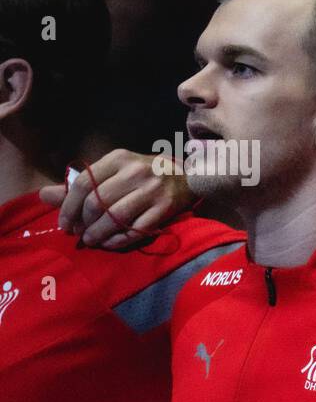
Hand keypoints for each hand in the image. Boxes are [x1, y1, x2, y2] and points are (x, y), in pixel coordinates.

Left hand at [39, 149, 193, 248]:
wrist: (185, 177)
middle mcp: (135, 172)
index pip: (84, 183)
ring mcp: (152, 190)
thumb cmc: (141, 175)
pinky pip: (136, 229)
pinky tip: (110, 243)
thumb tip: (44, 196)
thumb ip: (80, 185)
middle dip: (83, 223)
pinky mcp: (165, 208)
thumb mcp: (112, 172)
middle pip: (98, 202)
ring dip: (98, 234)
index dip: (69, 207)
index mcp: (118, 159)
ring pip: (115, 217)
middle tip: (79, 234)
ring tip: (92, 241)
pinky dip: (119, 240)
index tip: (64, 224)